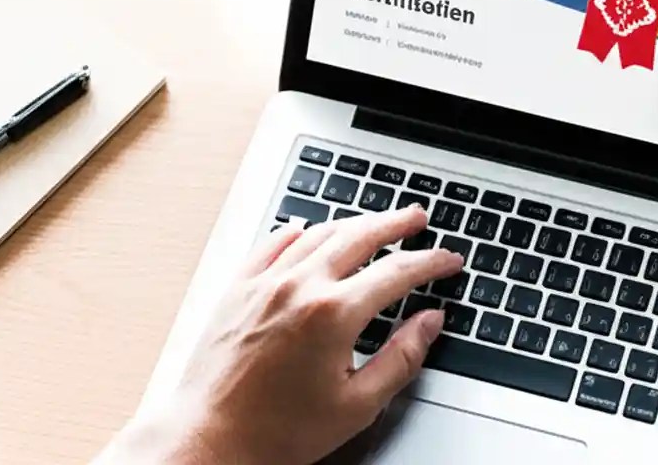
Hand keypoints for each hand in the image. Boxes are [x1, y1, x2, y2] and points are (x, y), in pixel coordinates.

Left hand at [94, 206, 462, 464]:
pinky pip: (271, 244)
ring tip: (374, 221)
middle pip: (360, 236)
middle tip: (417, 217)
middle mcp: (299, 287)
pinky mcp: (237, 290)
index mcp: (334, 314)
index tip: (449, 259)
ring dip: (353, 222)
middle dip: (395, 223)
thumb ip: (401, 358)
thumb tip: (429, 322)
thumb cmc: (277, 433)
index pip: (398, 272)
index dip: (432, 261)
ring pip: (318, 233)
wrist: (208, 441)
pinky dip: (296, 232)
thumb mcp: (357, 405)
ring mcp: (264, 283)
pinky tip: (305, 229)